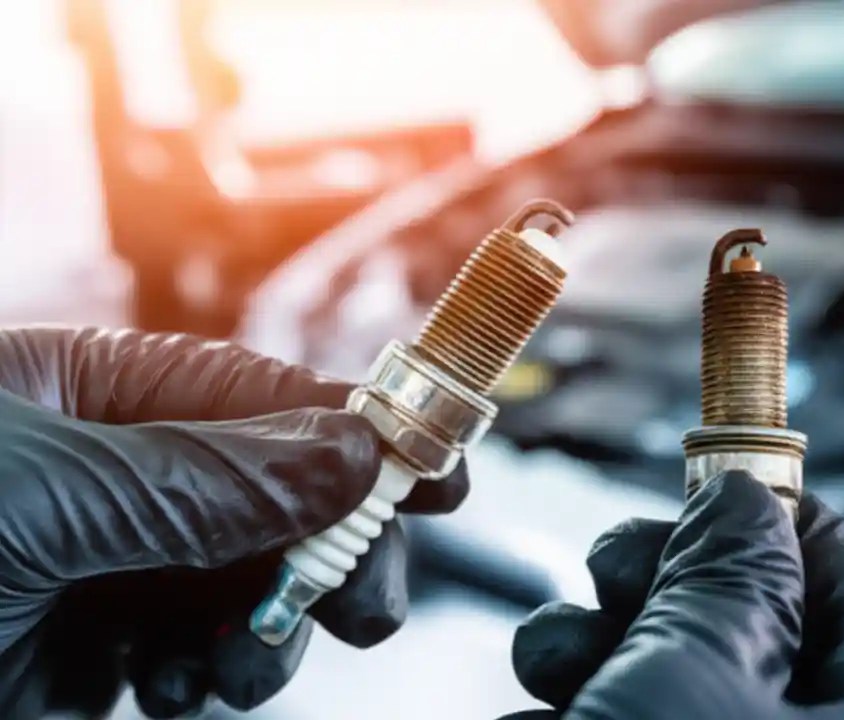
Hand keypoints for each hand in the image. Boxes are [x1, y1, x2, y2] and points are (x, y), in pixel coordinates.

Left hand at [0, 328, 468, 717]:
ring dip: (271, 634)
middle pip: (276, 499)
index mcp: (93, 390)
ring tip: (242, 664)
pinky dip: (207, 679)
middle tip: (365, 600)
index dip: (365, 431)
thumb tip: (358, 455)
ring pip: (248, 588)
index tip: (445, 474)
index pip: (262, 397)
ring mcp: (103, 563)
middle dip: (330, 553)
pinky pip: (193, 656)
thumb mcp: (48, 491)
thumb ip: (207, 479)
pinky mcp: (89, 651)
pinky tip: (172, 684)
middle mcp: (111, 470)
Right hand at [505, 471, 843, 718]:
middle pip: (762, 629)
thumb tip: (736, 496)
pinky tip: (548, 718)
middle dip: (661, 588)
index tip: (698, 483)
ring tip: (559, 662)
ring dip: (603, 655)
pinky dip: (594, 712)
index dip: (774, 517)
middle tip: (612, 573)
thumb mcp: (694, 684)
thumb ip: (723, 576)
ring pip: (689, 685)